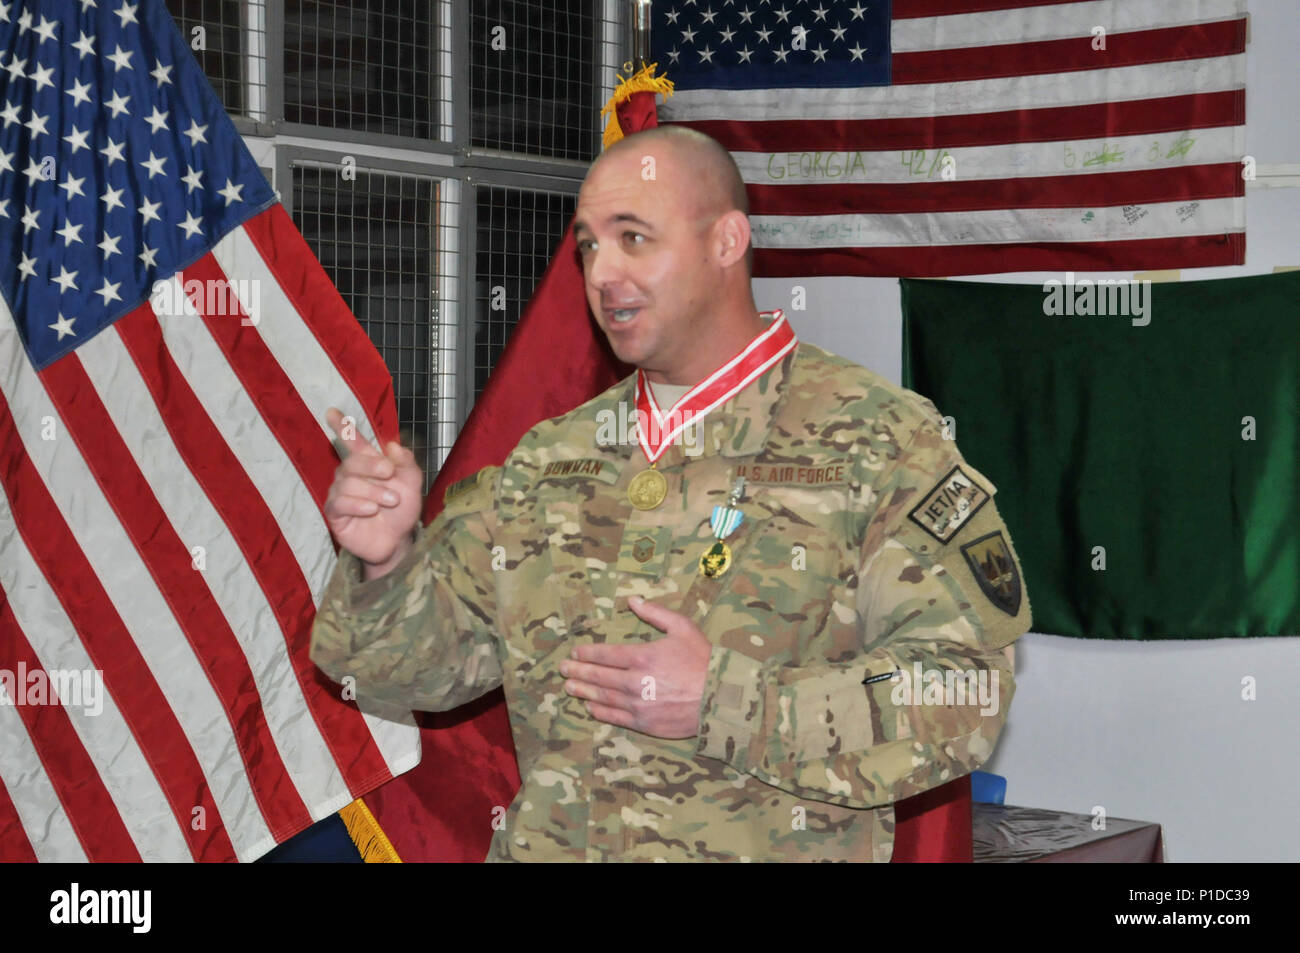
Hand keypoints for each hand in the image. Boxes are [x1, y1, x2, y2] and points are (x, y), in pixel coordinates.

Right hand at [322, 407, 422, 574]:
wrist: (398, 539)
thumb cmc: (401, 509)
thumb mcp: (412, 484)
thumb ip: (406, 463)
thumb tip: (392, 445)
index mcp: (368, 463)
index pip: (353, 441)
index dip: (343, 427)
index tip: (332, 411)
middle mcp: (350, 475)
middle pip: (352, 461)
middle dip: (372, 465)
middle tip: (390, 474)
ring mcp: (340, 493)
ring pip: (348, 483)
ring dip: (373, 490)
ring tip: (391, 501)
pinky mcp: (335, 513)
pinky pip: (339, 502)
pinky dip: (357, 504)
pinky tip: (371, 509)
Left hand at [560, 596, 711, 738]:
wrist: (721, 698)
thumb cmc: (703, 660)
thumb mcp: (682, 628)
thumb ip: (655, 613)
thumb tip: (633, 600)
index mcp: (643, 656)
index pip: (605, 654)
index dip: (587, 653)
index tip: (575, 651)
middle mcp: (636, 681)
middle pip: (599, 676)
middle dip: (578, 670)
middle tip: (563, 669)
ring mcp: (639, 704)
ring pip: (603, 697)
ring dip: (584, 691)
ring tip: (570, 687)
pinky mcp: (645, 723)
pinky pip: (616, 717)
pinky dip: (601, 712)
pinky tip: (591, 708)